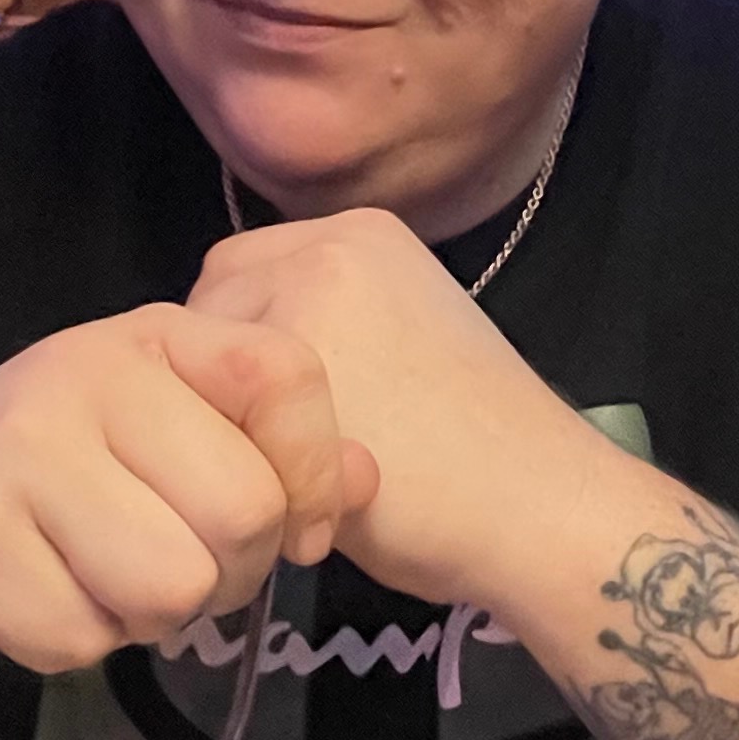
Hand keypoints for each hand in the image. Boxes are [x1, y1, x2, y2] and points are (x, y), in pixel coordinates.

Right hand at [0, 308, 375, 675]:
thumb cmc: (55, 478)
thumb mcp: (167, 435)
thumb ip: (270, 448)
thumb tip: (365, 480)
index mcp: (147, 336)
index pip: (286, 375)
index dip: (312, 472)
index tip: (290, 524)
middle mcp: (79, 374)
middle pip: (242, 512)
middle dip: (228, 572)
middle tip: (175, 565)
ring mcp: (15, 456)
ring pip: (170, 587)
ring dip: (148, 616)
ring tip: (100, 577)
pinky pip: (84, 638)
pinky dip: (73, 642)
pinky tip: (37, 595)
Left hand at [187, 208, 636, 610]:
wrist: (539, 506)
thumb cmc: (481, 451)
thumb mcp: (407, 338)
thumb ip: (328, 321)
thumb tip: (243, 358)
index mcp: (363, 233)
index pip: (239, 270)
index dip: (244, 346)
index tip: (279, 410)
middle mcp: (328, 247)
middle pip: (210, 309)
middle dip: (224, 380)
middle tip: (275, 448)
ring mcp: (304, 304)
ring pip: (199, 368)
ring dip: (224, 422)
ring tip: (293, 477)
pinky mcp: (285, 376)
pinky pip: (212, 423)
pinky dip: (238, 466)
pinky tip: (300, 500)